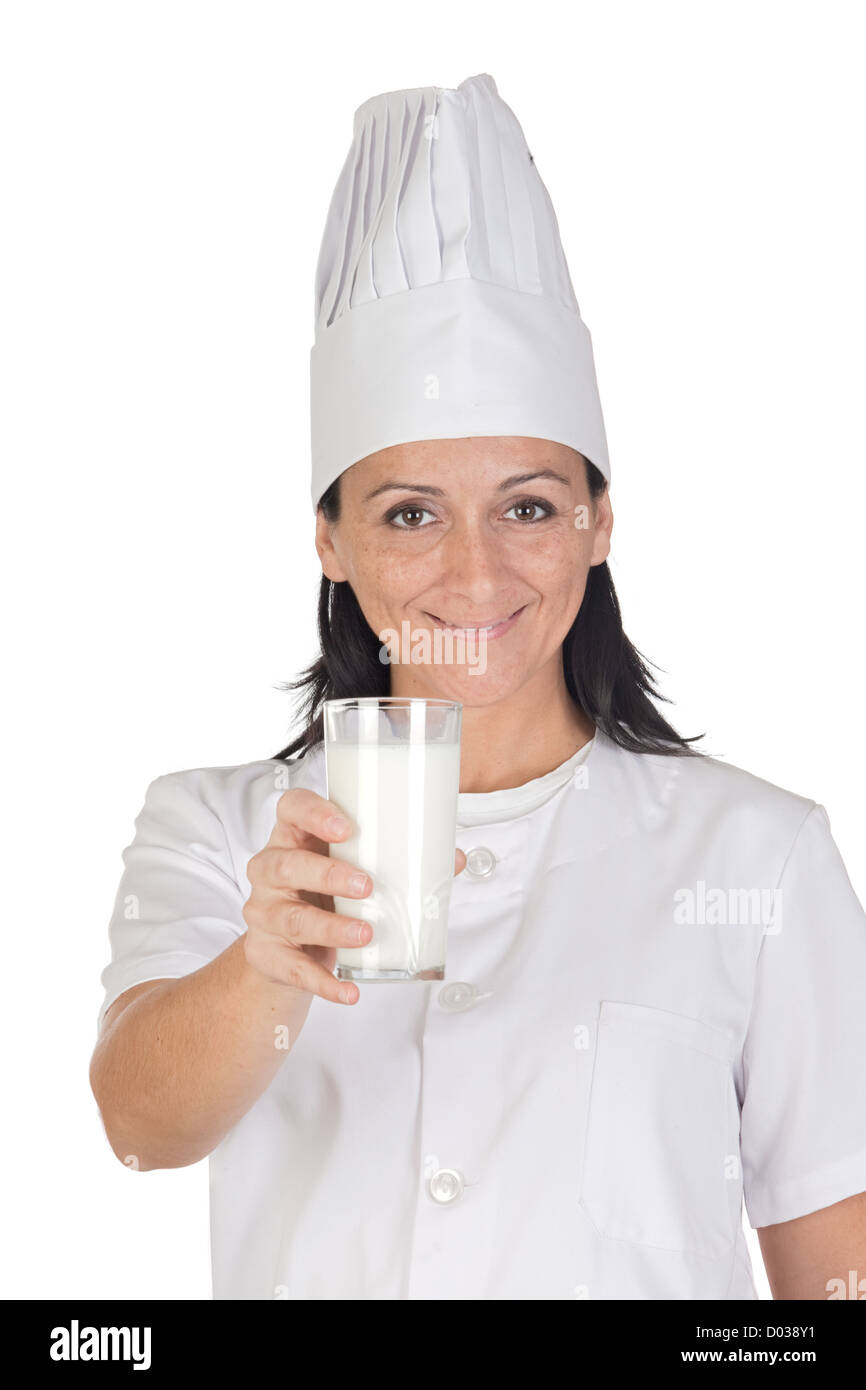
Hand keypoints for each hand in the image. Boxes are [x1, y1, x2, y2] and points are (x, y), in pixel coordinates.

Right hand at [243, 787, 465, 1003]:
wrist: (286, 950)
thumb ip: (397, 862)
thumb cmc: (324, 895)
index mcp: (294, 838)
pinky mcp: (265, 953)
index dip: (314, 814)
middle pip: (287, 865)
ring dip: (331, 928)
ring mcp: (263, 913)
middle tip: (367, 886)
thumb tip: (453, 858)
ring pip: (292, 918)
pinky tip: (348, 991)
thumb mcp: (350, 870)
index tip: (346, 828)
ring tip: (366, 934)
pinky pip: (293, 969)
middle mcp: (270, 871)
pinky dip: (323, 982)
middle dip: (328, 875)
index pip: (291, 809)